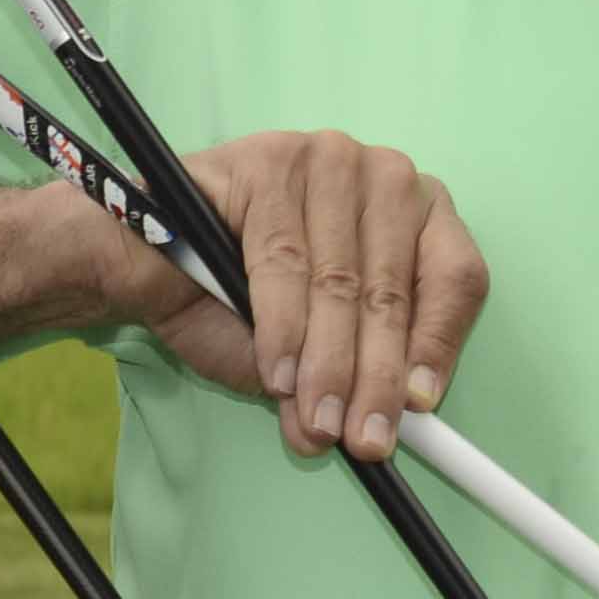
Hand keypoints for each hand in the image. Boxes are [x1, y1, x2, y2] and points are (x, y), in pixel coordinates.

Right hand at [93, 131, 488, 461]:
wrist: (143, 259)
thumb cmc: (235, 296)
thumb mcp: (308, 348)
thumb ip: (341, 381)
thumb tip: (368, 433)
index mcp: (419, 212)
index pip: (455, 278)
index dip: (438, 345)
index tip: (419, 406)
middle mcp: (385, 175)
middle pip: (392, 288)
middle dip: (374, 376)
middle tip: (363, 438)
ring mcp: (329, 160)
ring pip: (340, 280)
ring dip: (329, 363)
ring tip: (317, 421)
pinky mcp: (270, 161)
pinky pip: (284, 262)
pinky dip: (283, 329)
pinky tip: (279, 374)